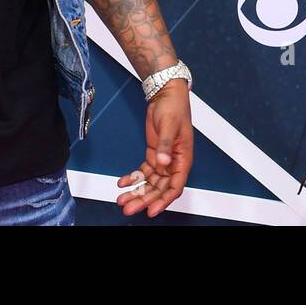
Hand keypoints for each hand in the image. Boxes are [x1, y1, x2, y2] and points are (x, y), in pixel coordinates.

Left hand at [116, 79, 192, 216]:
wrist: (166, 94)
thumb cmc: (174, 107)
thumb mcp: (170, 126)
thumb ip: (167, 145)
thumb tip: (164, 162)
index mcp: (183, 158)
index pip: (175, 186)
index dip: (164, 200)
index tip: (152, 210)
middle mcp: (173, 162)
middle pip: (159, 188)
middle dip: (144, 199)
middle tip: (129, 207)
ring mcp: (163, 159)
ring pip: (150, 183)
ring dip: (137, 192)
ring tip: (122, 199)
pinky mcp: (153, 154)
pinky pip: (143, 172)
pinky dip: (133, 178)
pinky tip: (123, 182)